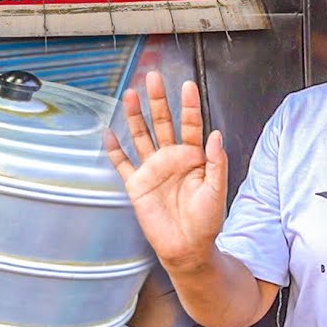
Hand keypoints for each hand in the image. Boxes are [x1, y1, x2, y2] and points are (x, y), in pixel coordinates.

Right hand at [105, 72, 227, 271]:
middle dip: (158, 100)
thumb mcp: (217, 191)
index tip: (187, 85)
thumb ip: (216, 162)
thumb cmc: (207, 222)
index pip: (190, 124)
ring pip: (141, 136)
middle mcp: (171, 158)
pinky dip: (115, 149)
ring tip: (130, 94)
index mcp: (193, 157)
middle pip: (163, 122)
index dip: (189, 105)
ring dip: (136, 116)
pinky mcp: (136, 185)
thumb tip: (215, 134)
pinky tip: (109, 132)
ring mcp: (152, 170)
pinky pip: (122, 163)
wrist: (187, 248)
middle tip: (153, 78)